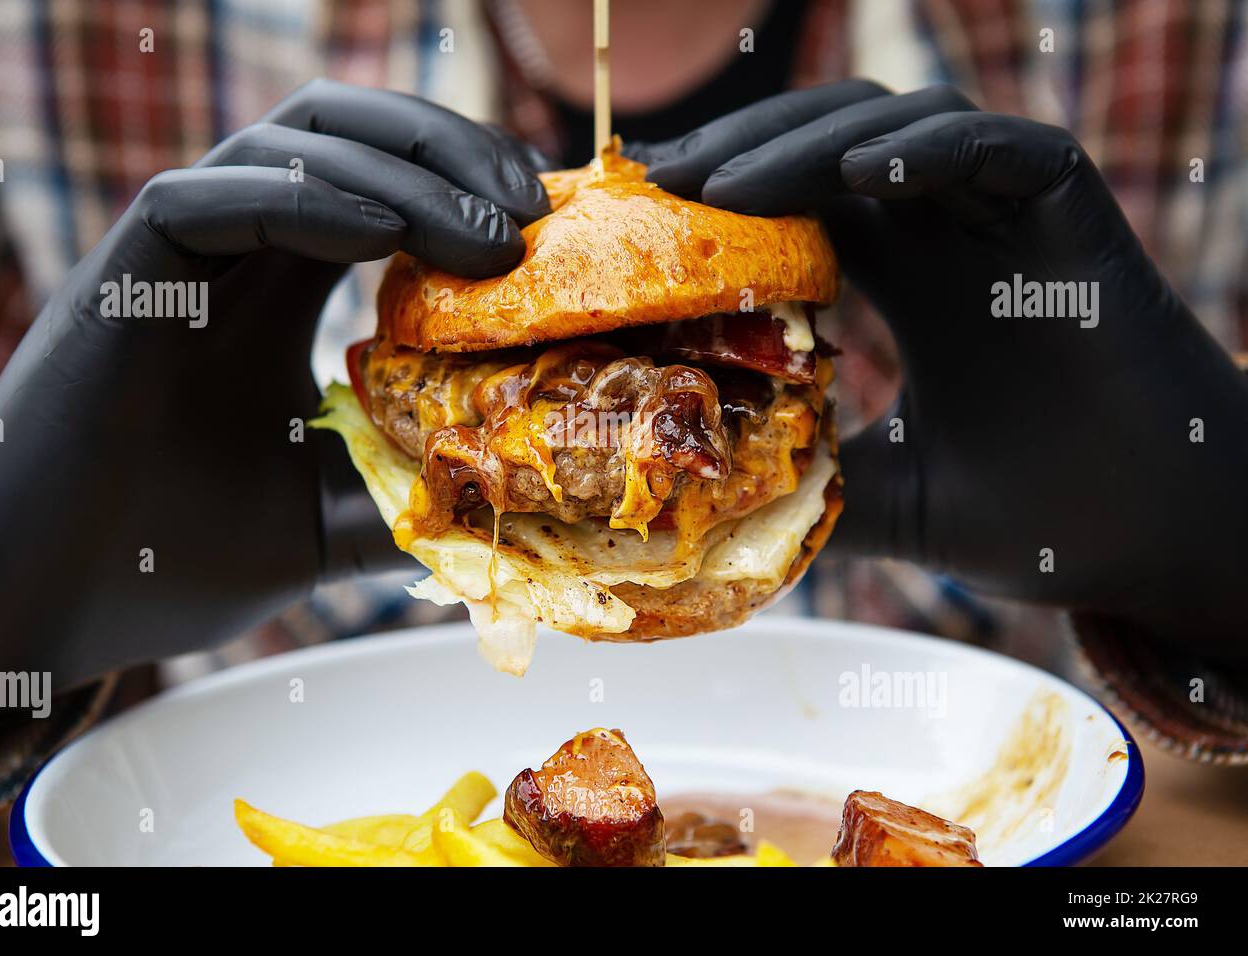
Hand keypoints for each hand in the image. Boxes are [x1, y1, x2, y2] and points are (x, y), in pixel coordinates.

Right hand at [0, 80, 550, 688]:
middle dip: (448, 153)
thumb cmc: (168, 559)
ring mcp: (176, 257)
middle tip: (531, 209)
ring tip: (491, 230)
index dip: (462, 186)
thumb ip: (405, 490)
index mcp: (277, 290)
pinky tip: (388, 236)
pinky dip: (307, 201)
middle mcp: (233, 255)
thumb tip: (513, 501)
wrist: (44, 604)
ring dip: (402, 170)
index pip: (382, 189)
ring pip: (292, 143)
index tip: (541, 230)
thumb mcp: (326, 520)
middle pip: (350, 138)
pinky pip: (215, 198)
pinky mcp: (124, 276)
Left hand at [643, 82, 1247, 650]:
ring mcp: (1010, 220)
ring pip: (899, 130)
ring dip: (808, 144)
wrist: (1158, 541)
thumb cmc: (1042, 518)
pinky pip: (997, 151)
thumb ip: (819, 484)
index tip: (646, 219)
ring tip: (723, 186)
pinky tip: (855, 173)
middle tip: (658, 182)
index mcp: (910, 285)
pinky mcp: (1073, 213)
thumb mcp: (895, 499)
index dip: (727, 201)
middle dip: (743, 154)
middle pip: (830, 148)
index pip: (803, 206)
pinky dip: (927, 150)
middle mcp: (952, 238)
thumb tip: (715, 510)